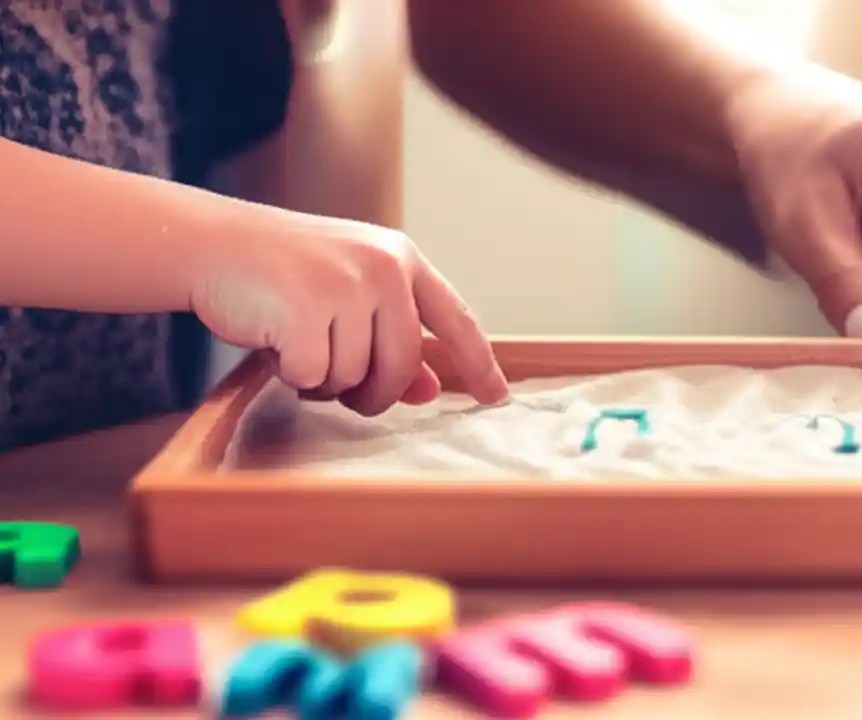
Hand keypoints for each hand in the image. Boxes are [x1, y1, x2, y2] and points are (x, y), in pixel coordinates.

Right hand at [190, 207, 508, 414]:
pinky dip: (290, 373)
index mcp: (402, 259)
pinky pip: (312, 376)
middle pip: (402, 367)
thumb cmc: (285, 274)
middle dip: (373, 393)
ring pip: (354, 377)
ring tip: (296, 341)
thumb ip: (392, 339)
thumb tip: (430, 391)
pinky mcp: (305, 310)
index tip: (497, 397)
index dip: (479, 363)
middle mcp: (382, 268)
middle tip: (341, 388)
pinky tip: (273, 341)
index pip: (457, 319)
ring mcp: (345, 286)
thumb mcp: (348, 295)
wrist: (211, 242)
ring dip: (323, 380)